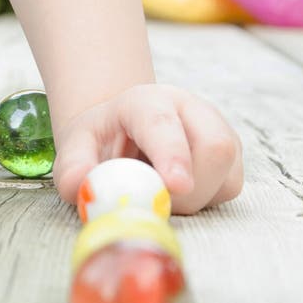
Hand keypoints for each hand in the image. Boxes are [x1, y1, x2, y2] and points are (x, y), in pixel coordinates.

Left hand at [52, 83, 242, 214]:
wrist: (123, 133)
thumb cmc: (102, 140)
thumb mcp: (76, 146)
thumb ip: (72, 167)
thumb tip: (80, 185)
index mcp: (146, 101)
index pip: (164, 124)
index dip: (172, 154)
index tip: (175, 185)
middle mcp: (189, 108)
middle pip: (215, 146)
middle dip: (191, 189)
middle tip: (157, 202)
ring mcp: (215, 128)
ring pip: (227, 172)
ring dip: (196, 199)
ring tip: (162, 191)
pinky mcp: (230, 154)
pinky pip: (229, 188)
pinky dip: (205, 201)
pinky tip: (180, 192)